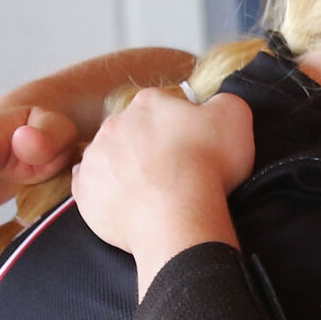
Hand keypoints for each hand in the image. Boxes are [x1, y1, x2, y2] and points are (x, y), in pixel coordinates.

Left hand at [70, 88, 254, 264]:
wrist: (176, 217)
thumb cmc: (207, 166)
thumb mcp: (235, 117)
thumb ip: (225, 102)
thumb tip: (216, 105)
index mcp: (149, 102)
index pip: (164, 106)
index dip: (182, 126)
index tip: (194, 147)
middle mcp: (115, 124)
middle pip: (133, 130)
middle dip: (150, 146)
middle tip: (174, 171)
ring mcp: (95, 158)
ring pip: (109, 157)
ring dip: (125, 168)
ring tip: (150, 191)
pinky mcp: (84, 192)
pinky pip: (88, 186)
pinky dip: (103, 191)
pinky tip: (120, 199)